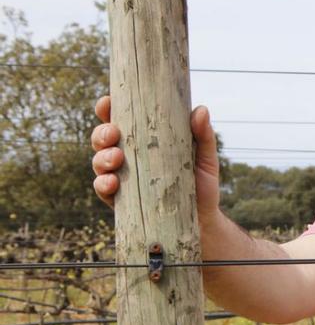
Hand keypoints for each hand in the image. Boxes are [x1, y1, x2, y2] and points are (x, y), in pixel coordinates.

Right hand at [91, 96, 221, 216]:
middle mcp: (127, 157)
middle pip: (102, 139)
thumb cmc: (202, 185)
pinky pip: (103, 190)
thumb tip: (201, 109)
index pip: (119, 120)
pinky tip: (112, 182)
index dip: (108, 108)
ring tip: (116, 158)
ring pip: (99, 162)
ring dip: (101, 157)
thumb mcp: (205, 158)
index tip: (108, 103)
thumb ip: (204, 135)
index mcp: (143, 141)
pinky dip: (103, 184)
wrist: (203, 221)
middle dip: (102, 133)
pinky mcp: (121, 202)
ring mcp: (121, 178)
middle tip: (114, 134)